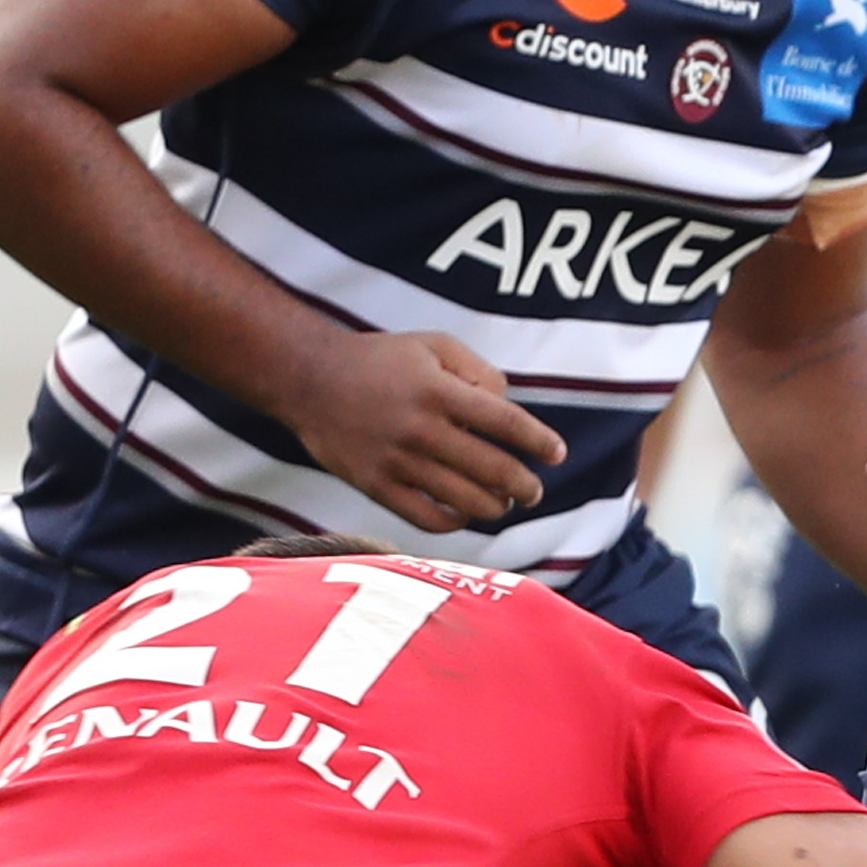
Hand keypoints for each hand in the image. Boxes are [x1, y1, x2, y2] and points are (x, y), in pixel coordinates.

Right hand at [282, 328, 564, 532]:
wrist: (309, 379)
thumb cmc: (381, 360)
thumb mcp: (434, 345)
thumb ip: (479, 372)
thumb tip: (507, 407)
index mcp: (438, 390)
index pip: (507, 423)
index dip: (540, 442)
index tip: (557, 454)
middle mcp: (420, 428)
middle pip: (492, 470)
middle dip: (524, 485)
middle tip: (534, 490)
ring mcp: (397, 461)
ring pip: (465, 500)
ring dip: (496, 507)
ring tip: (504, 503)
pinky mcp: (376, 486)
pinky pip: (427, 518)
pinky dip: (455, 521)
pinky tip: (464, 513)